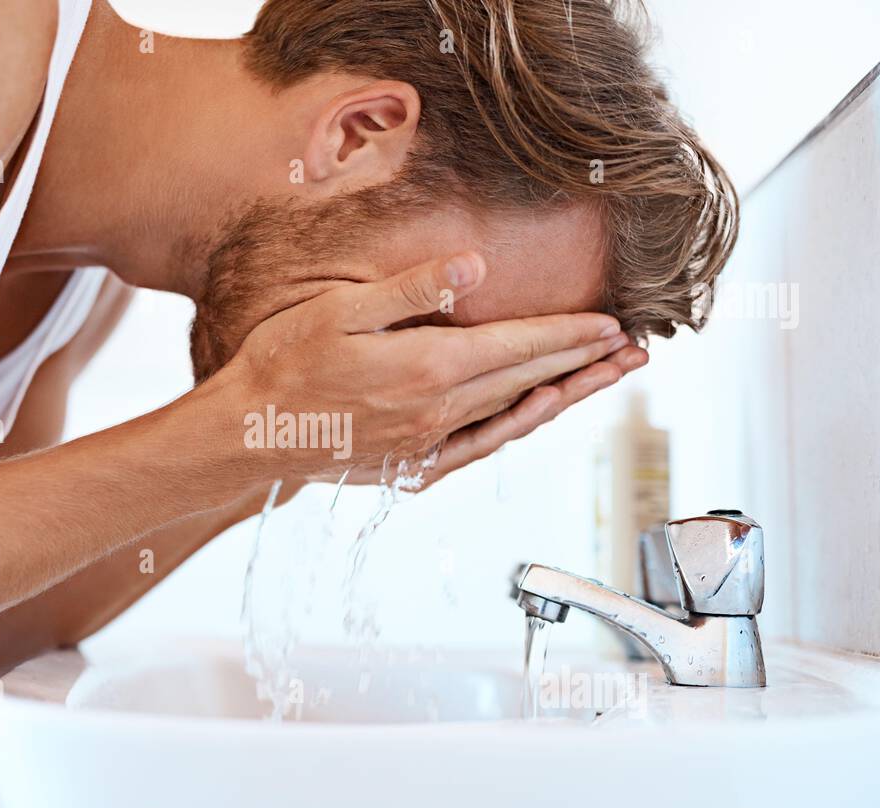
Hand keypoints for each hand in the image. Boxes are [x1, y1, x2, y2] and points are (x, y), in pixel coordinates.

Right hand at [214, 250, 640, 482]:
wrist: (245, 435)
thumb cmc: (283, 364)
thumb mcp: (341, 309)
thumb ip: (413, 289)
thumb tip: (474, 267)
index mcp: (428, 369)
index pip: (520, 347)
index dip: (571, 334)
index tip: (614, 324)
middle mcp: (438, 413)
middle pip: (531, 383)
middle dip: (587, 364)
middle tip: (634, 352)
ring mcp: (427, 446)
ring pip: (514, 417)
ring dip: (565, 397)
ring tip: (603, 381)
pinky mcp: (411, 468)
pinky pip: (481, 448)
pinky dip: (516, 430)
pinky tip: (534, 417)